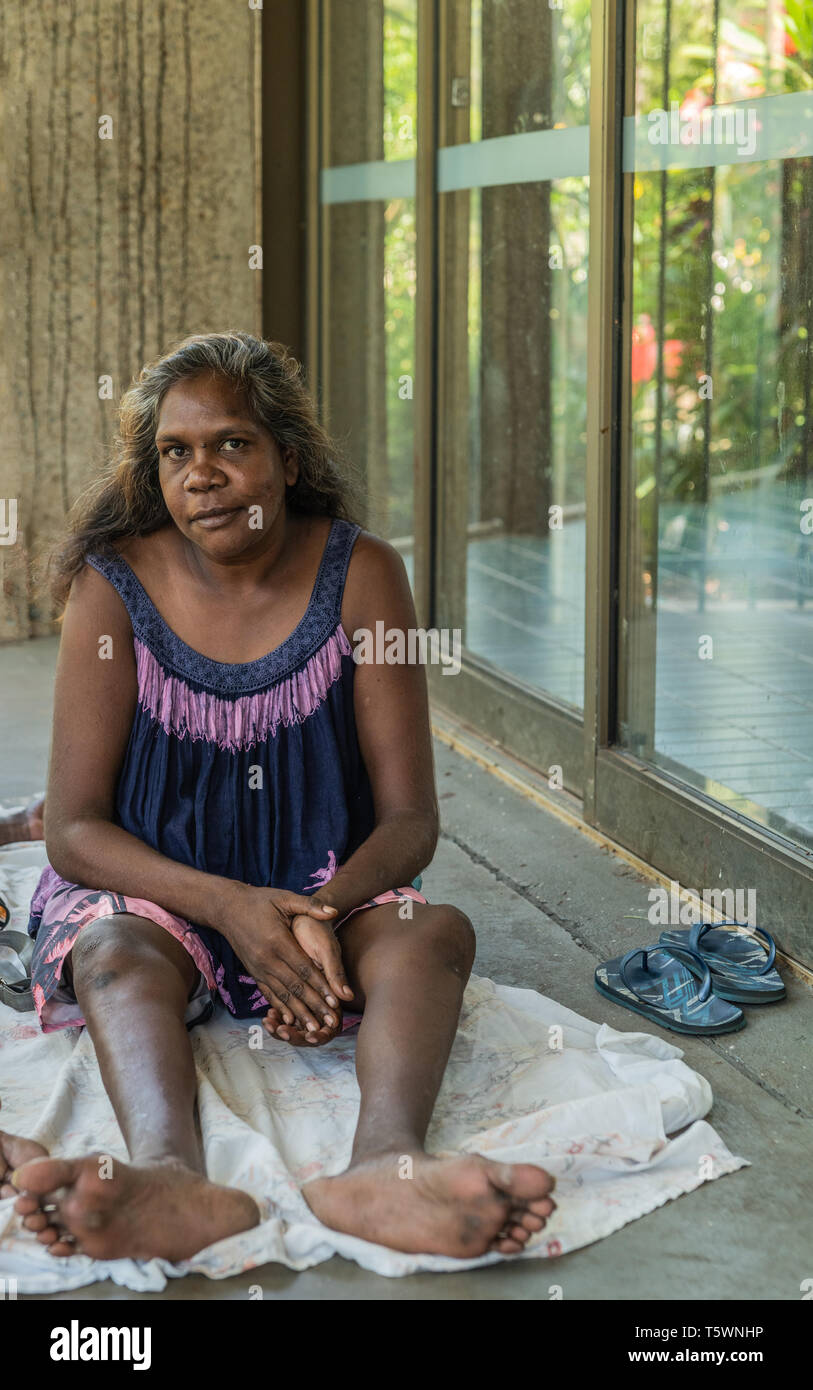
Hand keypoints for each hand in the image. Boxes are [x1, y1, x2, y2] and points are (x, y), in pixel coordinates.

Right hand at [222, 884, 345, 1034]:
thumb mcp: (285, 897)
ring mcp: (259, 968)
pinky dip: (281, 1008)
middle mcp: (267, 959)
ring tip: (315, 1029)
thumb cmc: (260, 901)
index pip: (304, 969)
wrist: (227, 908)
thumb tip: (333, 911)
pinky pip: (269, 994)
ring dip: (299, 1013)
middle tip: (331, 1023)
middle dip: (314, 1006)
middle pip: (295, 987)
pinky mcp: (254, 973)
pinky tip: (291, 1021)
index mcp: (278, 941)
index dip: (320, 986)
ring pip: (283, 995)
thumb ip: (310, 905)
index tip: (335, 1001)